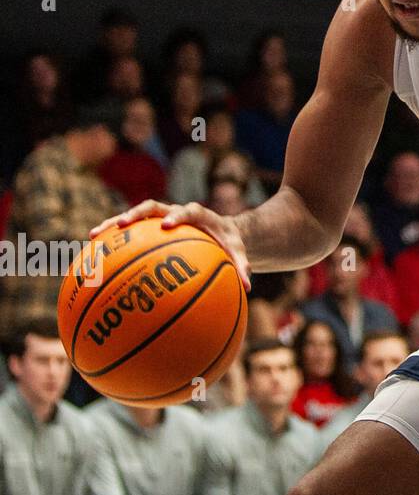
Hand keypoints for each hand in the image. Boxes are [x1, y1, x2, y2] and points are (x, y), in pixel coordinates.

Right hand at [90, 200, 251, 290]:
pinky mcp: (150, 227)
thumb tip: (248, 288)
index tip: (167, 225)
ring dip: (114, 223)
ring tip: (93, 236)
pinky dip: (113, 240)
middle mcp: (176, 212)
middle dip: (136, 214)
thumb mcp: (238, 253)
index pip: (187, 210)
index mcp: (199, 215)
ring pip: (134, 216)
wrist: (223, 231)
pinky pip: (130, 232)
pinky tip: (94, 256)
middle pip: (152, 206)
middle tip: (121, 225)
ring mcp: (161, 217)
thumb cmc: (229, 243)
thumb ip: (242, 267)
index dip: (177, 215)